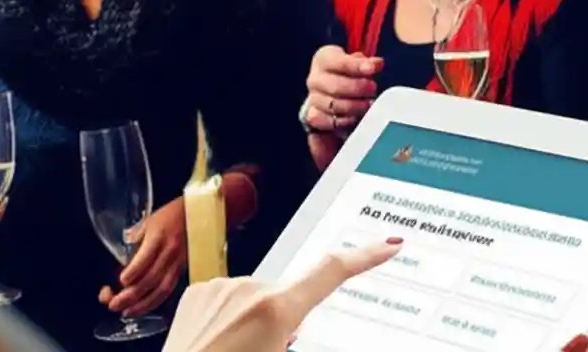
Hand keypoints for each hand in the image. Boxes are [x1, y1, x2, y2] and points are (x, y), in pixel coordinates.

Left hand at [100, 198, 187, 316]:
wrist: (199, 215)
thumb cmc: (171, 215)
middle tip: (113, 304)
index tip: (120, 281)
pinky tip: (143, 308)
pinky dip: (154, 302)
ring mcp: (177, 264)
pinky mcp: (182, 271)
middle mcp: (169, 252)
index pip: (146, 257)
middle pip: (151, 278)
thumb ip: (136, 237)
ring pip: (161, 290)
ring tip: (126, 312)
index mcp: (159, 236)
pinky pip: (168, 290)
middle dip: (131, 295)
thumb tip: (123, 254)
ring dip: (142, 304)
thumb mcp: (149, 220)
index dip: (133, 271)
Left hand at [162, 238, 402, 351]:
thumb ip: (294, 334)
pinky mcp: (198, 290)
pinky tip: (218, 343)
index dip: (365, 257)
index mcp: (277, 309)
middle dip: (285, 319)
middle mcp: (250, 289)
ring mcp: (221, 287)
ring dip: (254, 319)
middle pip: (287, 296)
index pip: (331, 273)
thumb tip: (295, 325)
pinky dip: (230, 316)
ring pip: (256, 298)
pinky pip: (228, 298)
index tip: (389, 245)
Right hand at [304, 45, 383, 135]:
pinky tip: (356, 117)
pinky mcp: (315, 118)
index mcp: (323, 60)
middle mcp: (315, 79)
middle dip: (357, 88)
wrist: (333, 90)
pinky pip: (328, 122)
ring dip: (354, 106)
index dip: (355, 66)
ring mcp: (313, 99)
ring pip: (333, 106)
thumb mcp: (357, 62)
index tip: (371, 69)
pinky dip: (344, 121)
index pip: (338, 62)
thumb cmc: (348, 73)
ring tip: (369, 104)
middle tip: (373, 89)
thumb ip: (367, 63)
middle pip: (335, 86)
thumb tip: (377, 64)